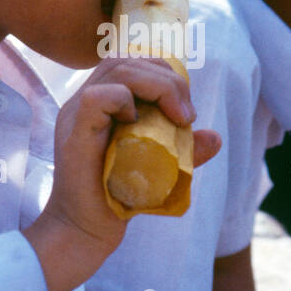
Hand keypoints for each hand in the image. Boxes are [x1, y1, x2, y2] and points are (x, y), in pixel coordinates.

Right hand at [24, 56, 220, 290]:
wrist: (87, 230)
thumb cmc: (119, 198)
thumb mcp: (159, 167)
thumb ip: (183, 149)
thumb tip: (215, 137)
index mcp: (102, 102)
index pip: (132, 63)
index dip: (164, 73)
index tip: (186, 109)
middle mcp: (86, 101)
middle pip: (127, 61)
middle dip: (168, 79)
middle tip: (187, 114)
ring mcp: (77, 114)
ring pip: (117, 70)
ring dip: (158, 86)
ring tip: (179, 117)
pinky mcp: (74, 133)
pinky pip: (97, 97)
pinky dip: (125, 100)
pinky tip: (140, 122)